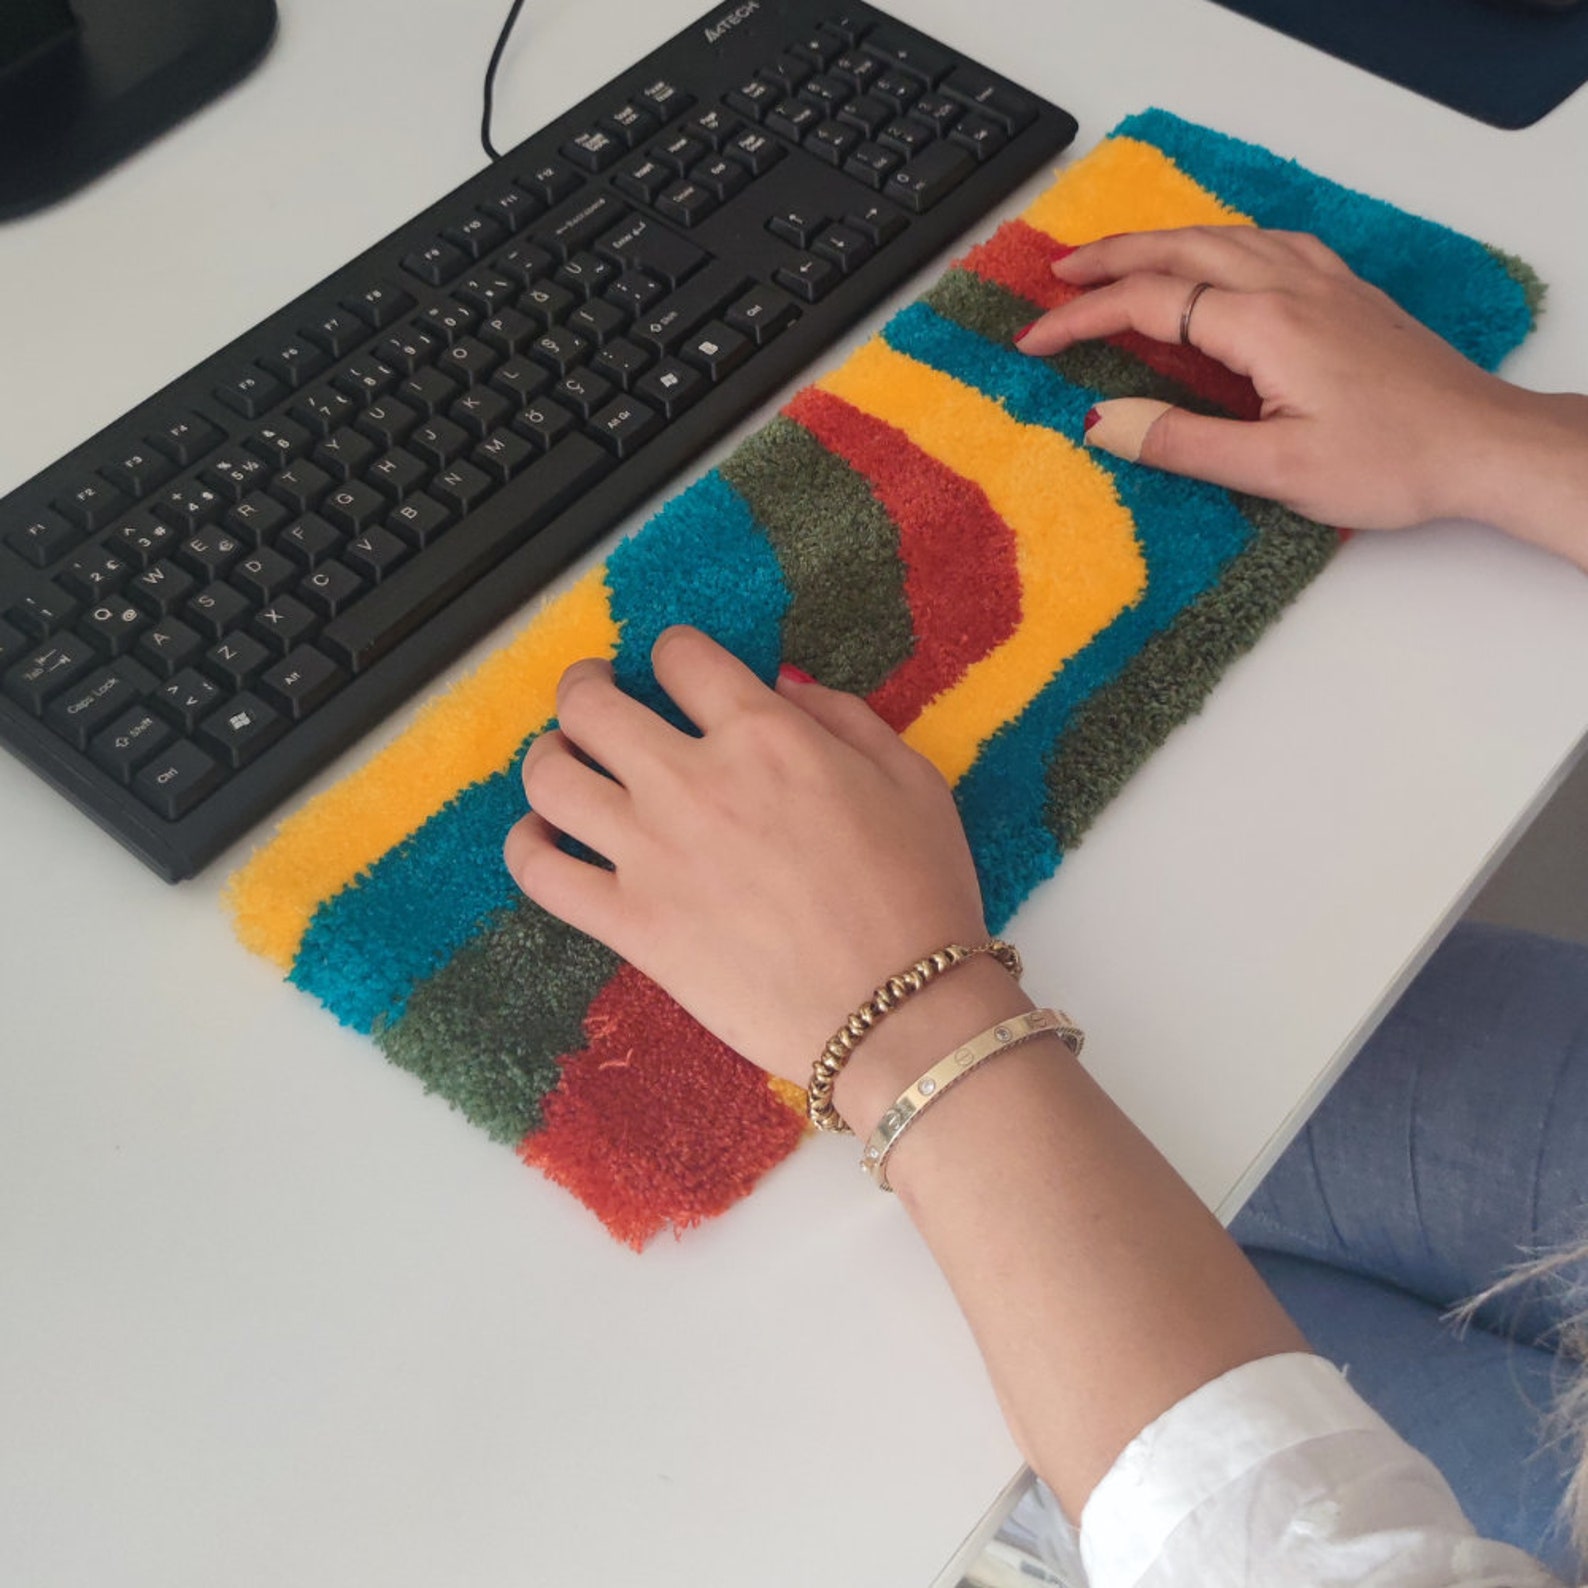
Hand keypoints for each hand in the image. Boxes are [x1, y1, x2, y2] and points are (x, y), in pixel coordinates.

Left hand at [501, 627, 988, 1087]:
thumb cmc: (919, 897)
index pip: (679, 656)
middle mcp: (694, 783)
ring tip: (564, 760)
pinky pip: (541, 873)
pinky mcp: (632, 925)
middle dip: (585, 685)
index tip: (675, 669)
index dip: (673, 652)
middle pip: (589, 704)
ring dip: (548, 756)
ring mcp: (652, 854)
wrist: (901, 1014)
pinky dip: (528, 847)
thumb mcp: (911, 778)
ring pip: (549, 777)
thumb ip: (842, 716)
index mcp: (764, 736)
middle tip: (594, 693)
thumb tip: (781, 685)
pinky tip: (546, 840)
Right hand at [1018, 226, 1564, 536]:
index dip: (1081, 319)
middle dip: (1109, 257)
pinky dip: (1214, 240)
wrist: (1481, 444)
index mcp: (1264, 324)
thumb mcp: (1274, 470)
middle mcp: (1289, 285)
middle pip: (1178, 247)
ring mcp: (1321, 280)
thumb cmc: (1390, 462)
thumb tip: (1099, 422)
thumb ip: (1181, 443)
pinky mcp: (1343, 291)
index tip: (1033, 340)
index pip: (1148, 304)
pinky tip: (1210, 255)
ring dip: (1158, 242)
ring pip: (1220, 235)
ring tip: (1114, 259)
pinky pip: (1263, 241)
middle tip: (1055, 275)